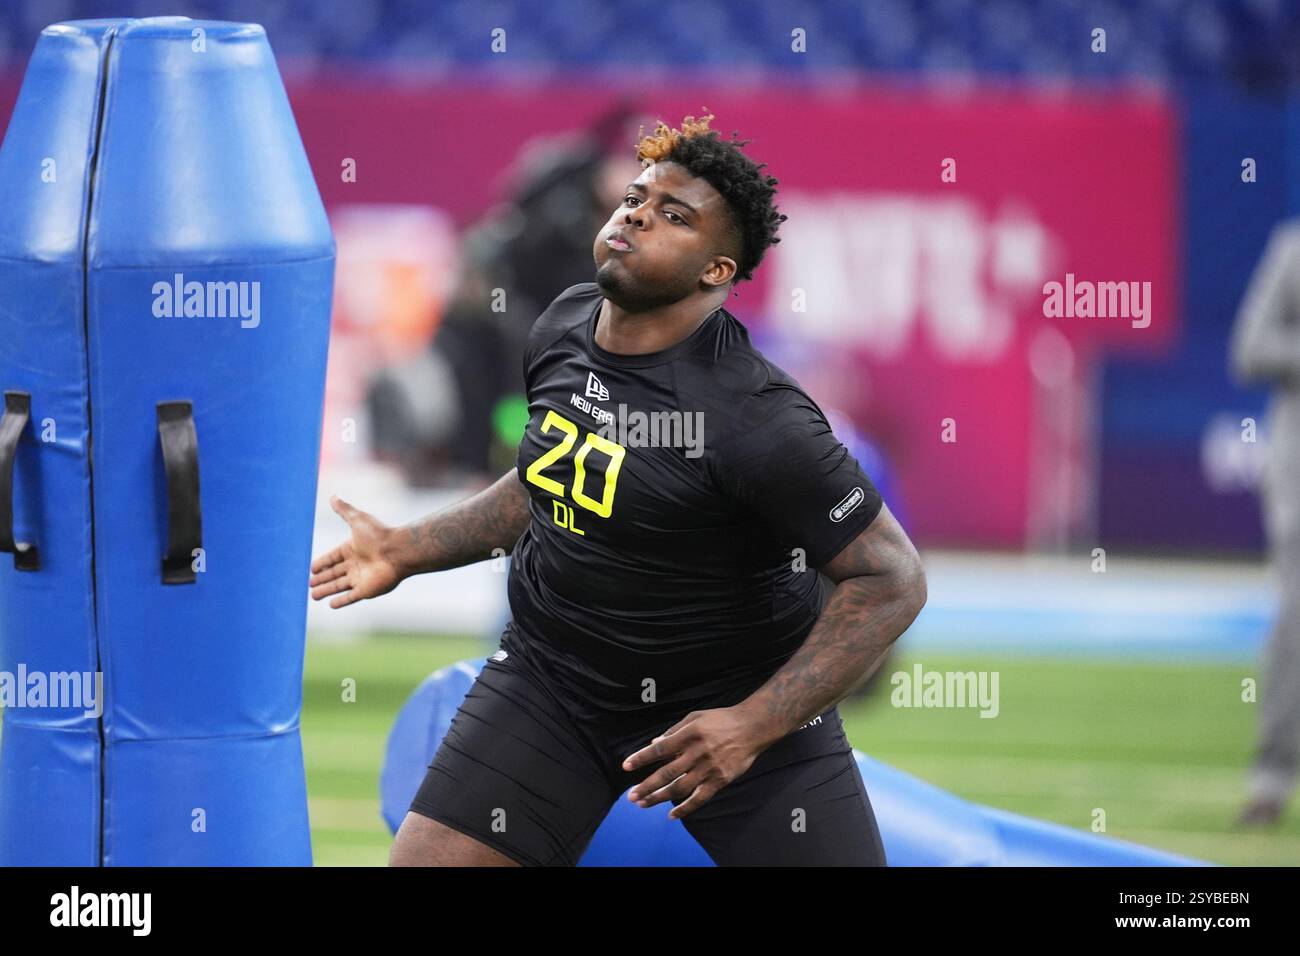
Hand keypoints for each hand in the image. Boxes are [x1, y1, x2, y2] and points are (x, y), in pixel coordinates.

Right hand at [308, 495, 403, 608]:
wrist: (398, 551)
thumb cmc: (378, 535)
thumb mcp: (357, 519)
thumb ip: (344, 510)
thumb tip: (333, 496)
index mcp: (352, 548)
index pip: (332, 557)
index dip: (322, 563)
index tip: (311, 568)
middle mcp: (356, 564)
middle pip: (334, 573)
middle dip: (322, 578)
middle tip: (309, 583)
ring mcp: (361, 578)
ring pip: (339, 586)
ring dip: (326, 590)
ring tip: (313, 595)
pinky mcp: (366, 590)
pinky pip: (350, 597)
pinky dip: (341, 601)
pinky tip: (331, 605)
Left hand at [620, 707, 767, 819]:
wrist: (752, 728)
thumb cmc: (721, 719)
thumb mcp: (696, 717)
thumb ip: (674, 731)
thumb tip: (654, 743)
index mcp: (689, 734)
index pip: (660, 749)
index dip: (642, 758)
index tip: (626, 766)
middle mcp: (698, 753)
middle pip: (667, 773)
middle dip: (647, 786)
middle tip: (631, 796)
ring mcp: (709, 768)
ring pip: (680, 788)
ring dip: (659, 798)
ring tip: (643, 804)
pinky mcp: (720, 780)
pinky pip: (699, 798)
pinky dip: (685, 808)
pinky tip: (671, 815)